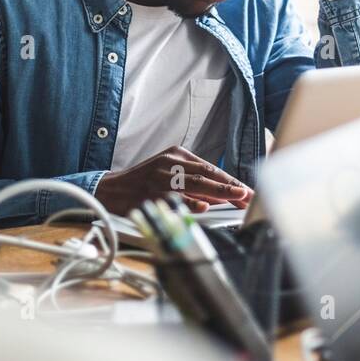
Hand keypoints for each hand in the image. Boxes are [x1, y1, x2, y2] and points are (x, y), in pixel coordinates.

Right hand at [96, 146, 253, 216]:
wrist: (110, 190)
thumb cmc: (143, 183)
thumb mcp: (168, 172)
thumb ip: (194, 182)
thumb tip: (224, 195)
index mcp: (176, 155)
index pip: (210, 168)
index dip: (232, 181)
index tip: (249, 191)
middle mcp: (169, 164)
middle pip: (206, 174)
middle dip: (231, 187)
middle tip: (249, 196)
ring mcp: (159, 179)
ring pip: (194, 184)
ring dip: (219, 192)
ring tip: (237, 198)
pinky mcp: (150, 194)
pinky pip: (173, 199)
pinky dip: (190, 202)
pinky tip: (203, 205)